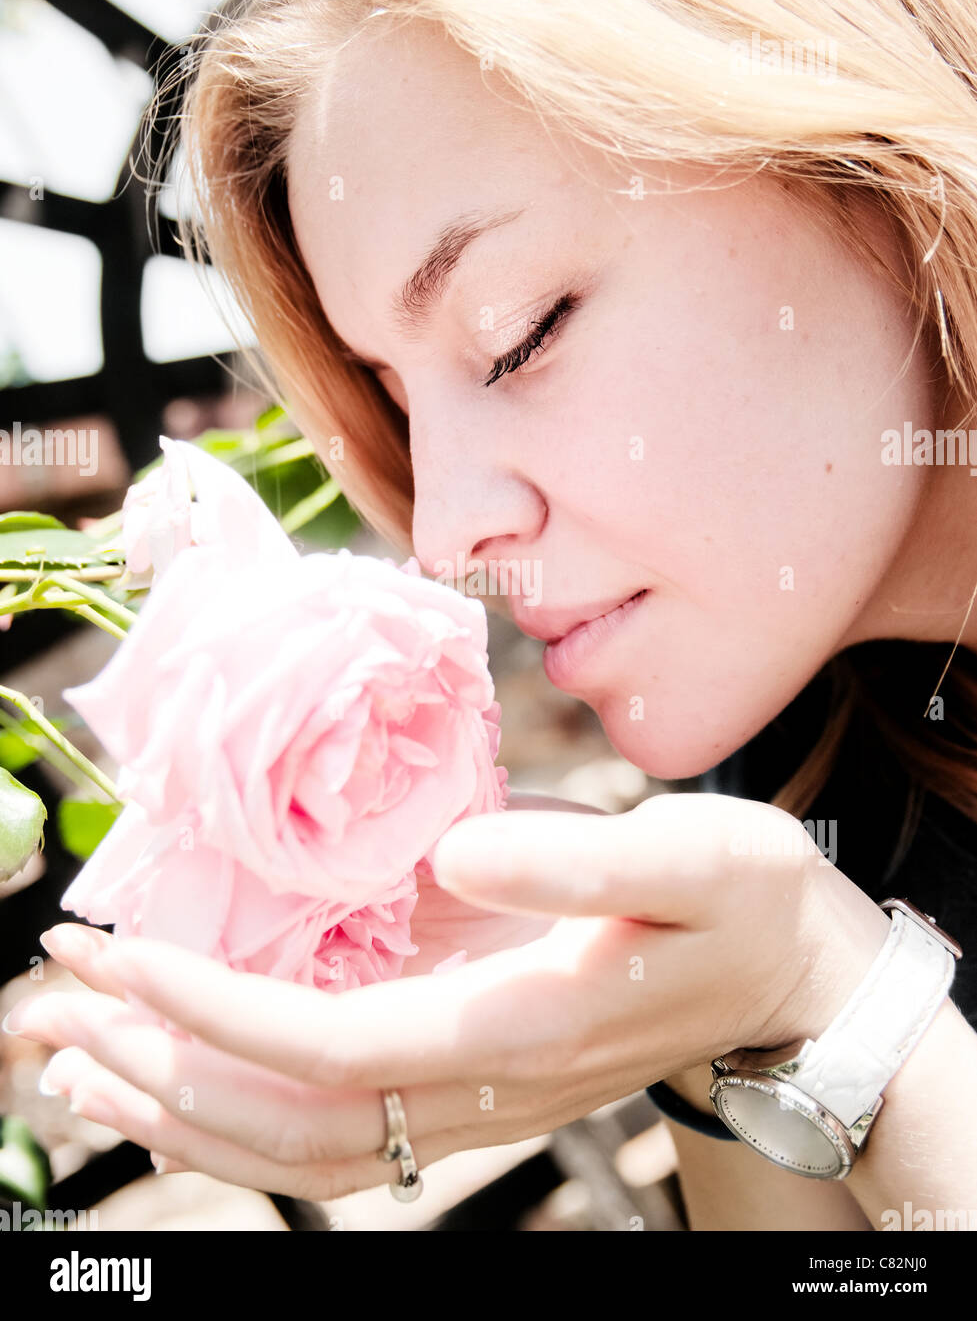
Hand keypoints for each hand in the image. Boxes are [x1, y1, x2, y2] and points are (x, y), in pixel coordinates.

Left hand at [1, 792, 891, 1200]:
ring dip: (180, 1109)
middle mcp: (485, 1089)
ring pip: (301, 1148)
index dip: (220, 1011)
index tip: (128, 956)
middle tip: (59, 1003)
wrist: (783, 972)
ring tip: (74, 1061)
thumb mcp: (692, 855)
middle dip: (163, 1069)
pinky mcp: (465, 1081)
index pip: (336, 1047)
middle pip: (293, 1122)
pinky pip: (331, 1126)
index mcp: (524, 1028)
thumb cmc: (738, 900)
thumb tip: (453, 857)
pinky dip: (237, 1110)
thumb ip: (578, 860)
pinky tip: (176, 1073)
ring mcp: (472, 1101)